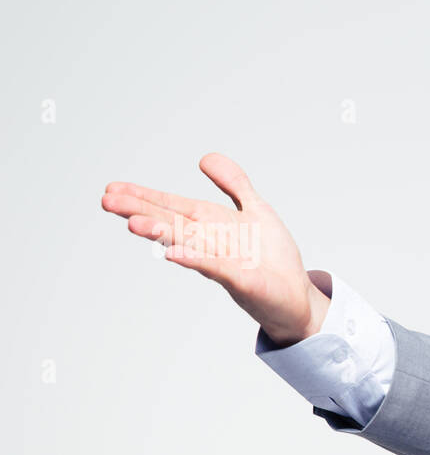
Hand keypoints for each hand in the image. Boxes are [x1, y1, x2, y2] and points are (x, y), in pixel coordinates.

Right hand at [101, 152, 329, 346]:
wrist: (297, 297)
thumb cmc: (274, 258)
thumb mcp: (256, 210)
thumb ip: (234, 184)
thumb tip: (205, 157)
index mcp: (213, 225)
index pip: (174, 206)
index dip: (145, 196)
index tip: (112, 188)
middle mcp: (211, 243)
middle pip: (173, 223)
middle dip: (141, 211)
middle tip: (107, 201)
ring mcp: (224, 263)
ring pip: (188, 244)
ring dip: (162, 234)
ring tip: (133, 223)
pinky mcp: (242, 281)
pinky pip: (217, 269)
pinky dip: (197, 260)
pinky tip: (174, 253)